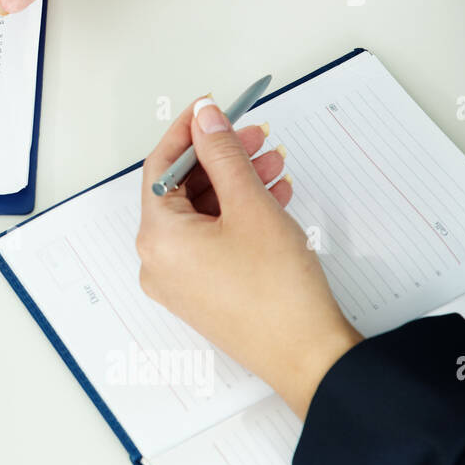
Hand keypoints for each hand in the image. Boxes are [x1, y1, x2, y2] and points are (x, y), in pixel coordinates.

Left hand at [136, 97, 360, 417]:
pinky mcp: (203, 292)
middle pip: (182, 190)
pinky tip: (274, 197)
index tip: (211, 109)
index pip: (160, 167)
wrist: (307, 355)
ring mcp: (179, 280)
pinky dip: (238, 215)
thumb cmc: (278, 289)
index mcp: (156, 237)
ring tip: (275, 164)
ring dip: (236, 184)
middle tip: (255, 135)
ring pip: (203, 214)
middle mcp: (158, 260)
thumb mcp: (250, 205)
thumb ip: (224, 155)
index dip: (187, 132)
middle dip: (220, 159)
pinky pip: (212, 239)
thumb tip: (205, 118)